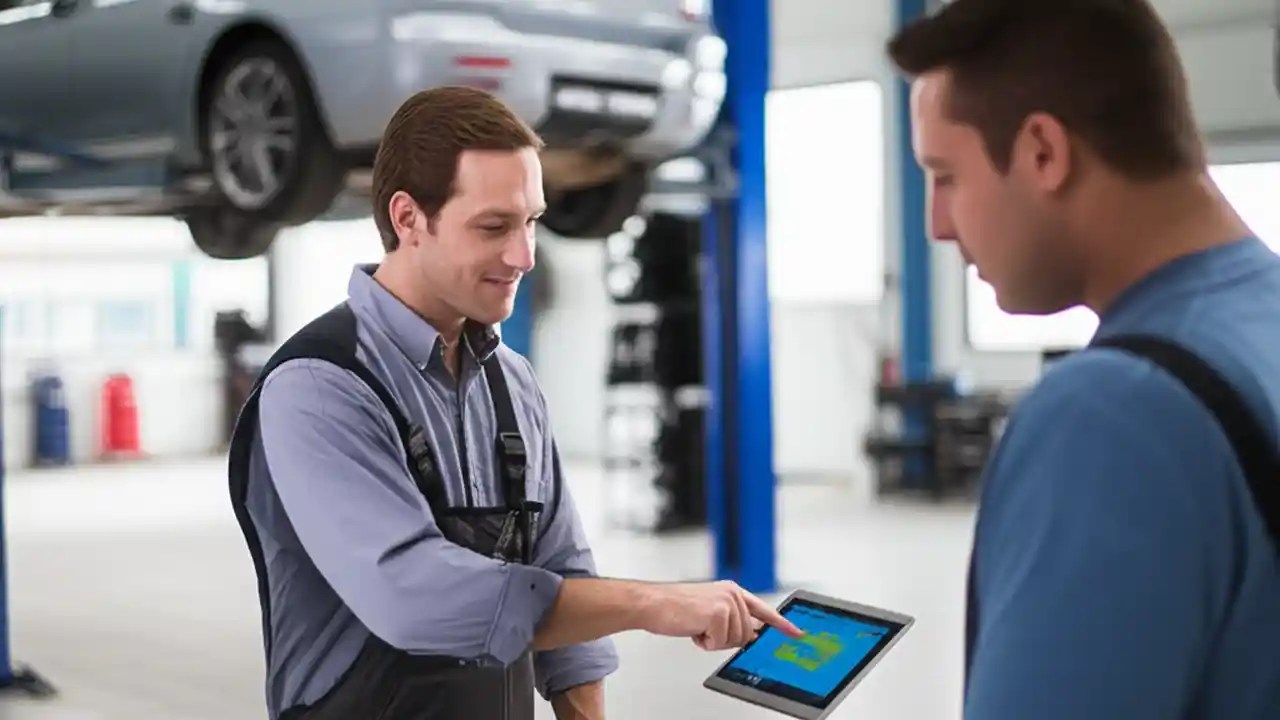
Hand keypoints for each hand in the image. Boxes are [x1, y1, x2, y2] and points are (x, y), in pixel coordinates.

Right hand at [638, 581, 804, 650]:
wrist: (653, 604)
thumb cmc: (675, 608)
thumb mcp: (709, 610)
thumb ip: (732, 618)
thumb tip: (751, 634)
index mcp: (732, 591)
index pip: (763, 609)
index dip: (781, 624)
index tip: (797, 633)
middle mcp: (732, 594)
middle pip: (746, 634)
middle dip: (724, 639)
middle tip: (704, 629)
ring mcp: (726, 602)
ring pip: (734, 640)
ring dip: (713, 640)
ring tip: (697, 626)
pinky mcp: (717, 613)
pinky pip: (719, 643)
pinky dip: (704, 642)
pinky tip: (693, 628)